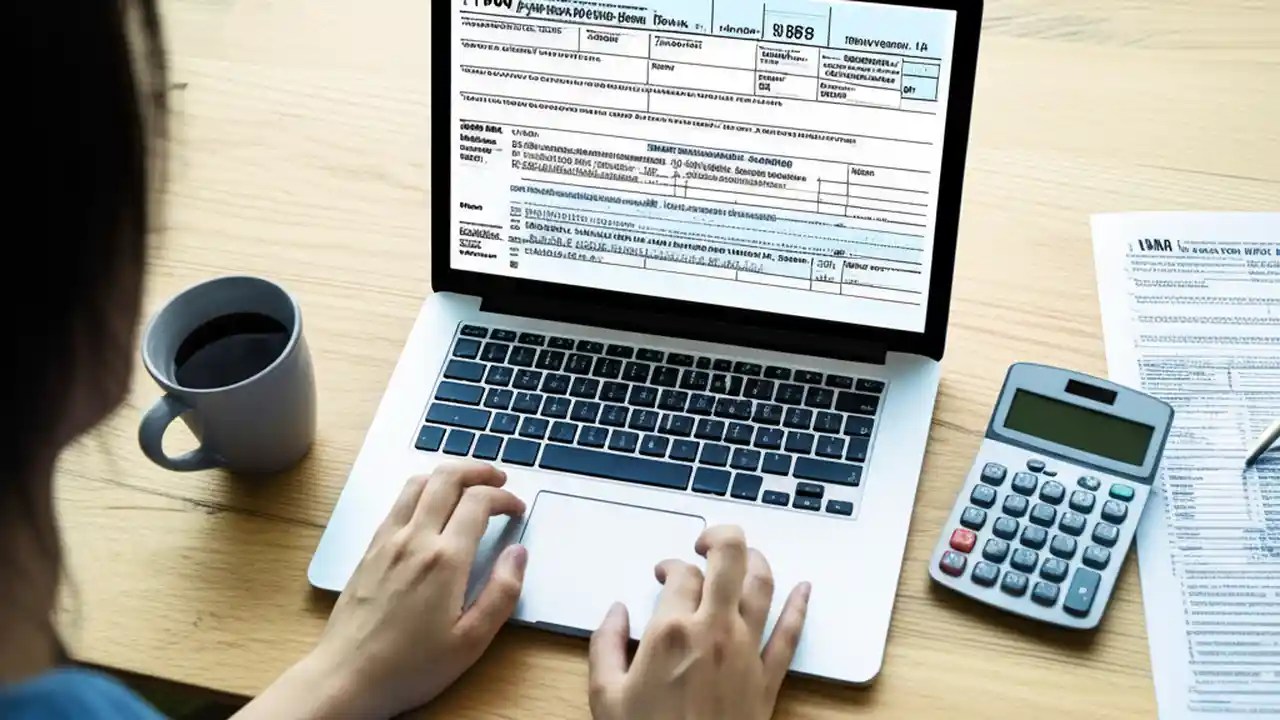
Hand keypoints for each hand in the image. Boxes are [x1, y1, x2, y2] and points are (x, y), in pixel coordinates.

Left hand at [239, 462, 527, 718]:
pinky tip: (430, 505)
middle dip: (477, 470)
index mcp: (445, 560)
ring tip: (466, 482)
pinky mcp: (369, 550)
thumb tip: (518, 554)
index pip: (478, 502)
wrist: (347, 678)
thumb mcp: (472, 640)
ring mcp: (387, 541)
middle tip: (497, 478)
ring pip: (417, 483)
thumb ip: (502, 592)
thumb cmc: (409, 666)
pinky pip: (397, 502)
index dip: (504, 497)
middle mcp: (414, 540)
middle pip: (447, 478)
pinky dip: (421, 490)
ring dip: (447, 474)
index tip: (516, 509)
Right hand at [587, 525, 810, 719]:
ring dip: (756, 560)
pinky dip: (801, 606)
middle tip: (707, 543)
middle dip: (720, 538)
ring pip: (763, 585)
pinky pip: (791, 634)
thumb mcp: (606, 696)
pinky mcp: (767, 679)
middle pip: (730, 559)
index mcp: (671, 631)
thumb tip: (615, 613)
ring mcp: (747, 653)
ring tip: (745, 555)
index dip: (669, 565)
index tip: (661, 575)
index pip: (679, 573)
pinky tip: (805, 589)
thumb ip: (604, 645)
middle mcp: (715, 631)